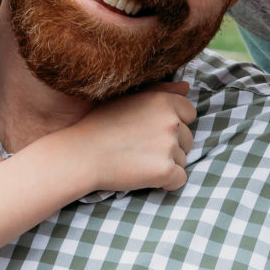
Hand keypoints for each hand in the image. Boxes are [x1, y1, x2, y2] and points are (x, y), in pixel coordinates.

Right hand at [65, 81, 194, 193]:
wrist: (81, 154)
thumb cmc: (99, 126)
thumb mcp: (128, 99)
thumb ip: (161, 91)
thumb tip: (187, 87)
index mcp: (164, 101)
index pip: (189, 113)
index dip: (174, 125)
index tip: (152, 132)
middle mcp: (171, 121)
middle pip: (187, 139)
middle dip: (170, 147)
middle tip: (140, 149)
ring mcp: (169, 146)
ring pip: (182, 160)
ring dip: (166, 164)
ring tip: (137, 161)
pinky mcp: (165, 170)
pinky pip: (178, 180)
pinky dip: (165, 183)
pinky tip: (144, 177)